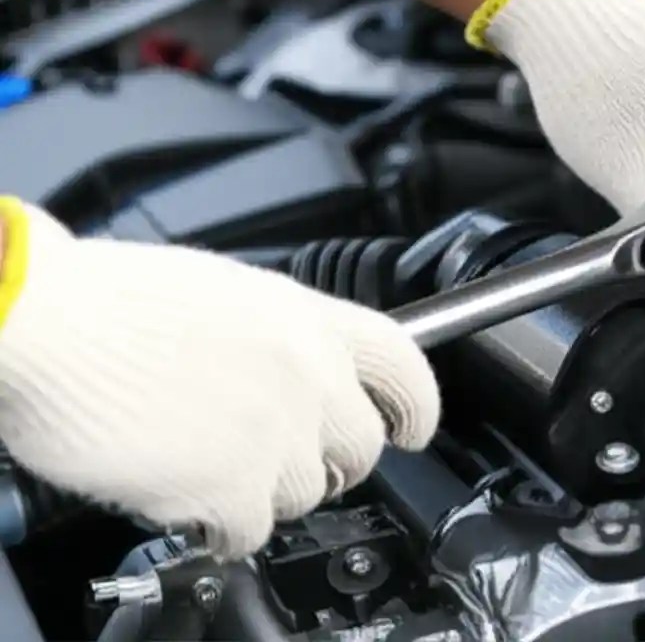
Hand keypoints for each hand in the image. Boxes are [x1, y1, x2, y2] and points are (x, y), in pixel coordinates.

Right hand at [0, 200, 438, 558]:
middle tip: (295, 462)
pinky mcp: (233, 486)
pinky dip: (226, 528)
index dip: (419, 404)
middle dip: (333, 462)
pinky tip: (192, 503)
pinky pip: (254, 532)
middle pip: (361, 445)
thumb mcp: (222, 294)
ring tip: (218, 470)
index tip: (415, 428)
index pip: (403, 364)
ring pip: (307, 493)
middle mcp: (307, 374)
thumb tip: (289, 373)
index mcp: (307, 318)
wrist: (44, 321)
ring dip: (270, 492)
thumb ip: (275, 336)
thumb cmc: (106, 301)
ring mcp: (275, 433)